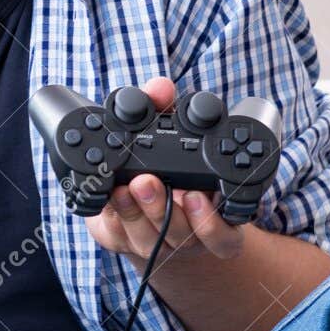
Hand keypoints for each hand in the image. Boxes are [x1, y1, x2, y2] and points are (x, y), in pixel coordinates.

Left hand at [82, 77, 246, 269]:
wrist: (140, 199)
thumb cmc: (166, 166)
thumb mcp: (173, 132)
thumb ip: (168, 109)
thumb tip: (161, 87)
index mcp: (213, 218)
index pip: (225, 236)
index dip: (213, 224)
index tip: (197, 196)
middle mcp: (188, 236)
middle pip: (179, 234)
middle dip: (160, 207)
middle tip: (146, 181)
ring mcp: (154, 242)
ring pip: (146, 237)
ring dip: (133, 210)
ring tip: (122, 187)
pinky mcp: (121, 240)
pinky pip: (118, 238)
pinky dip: (112, 217)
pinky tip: (105, 196)